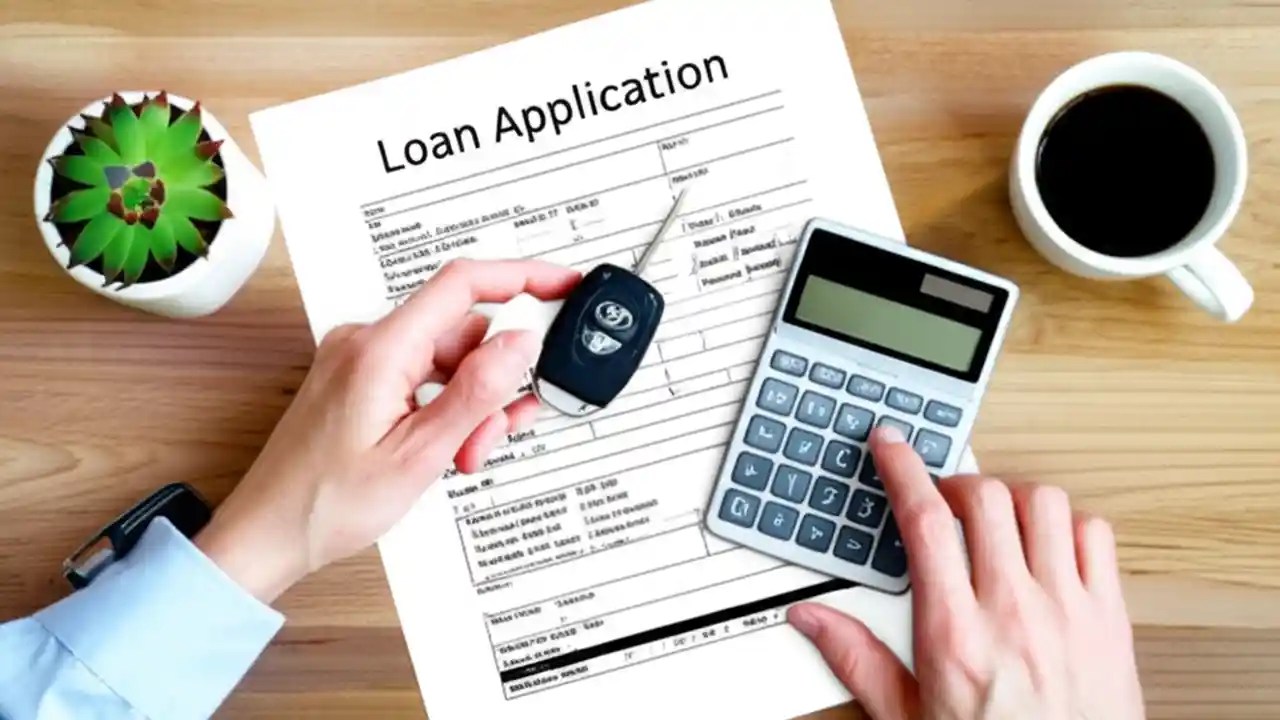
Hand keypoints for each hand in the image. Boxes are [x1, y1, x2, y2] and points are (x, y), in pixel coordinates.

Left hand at [195, 259, 580, 601]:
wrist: (269, 534)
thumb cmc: (325, 505)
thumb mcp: (420, 454)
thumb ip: (476, 392)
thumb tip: (520, 342)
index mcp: (379, 350)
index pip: (464, 284)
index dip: (522, 277)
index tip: (562, 285)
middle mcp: (366, 343)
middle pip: (462, 333)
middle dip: (492, 383)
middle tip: (493, 435)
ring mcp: (361, 361)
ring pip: (447, 360)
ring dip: (470, 405)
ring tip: (462, 456)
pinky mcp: (360, 381)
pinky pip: (423, 376)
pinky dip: (446, 407)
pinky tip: (448, 446)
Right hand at [787, 427, 1144, 719]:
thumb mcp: (906, 718)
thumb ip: (857, 660)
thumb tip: (812, 620)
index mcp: (955, 634)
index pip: (926, 523)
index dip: (903, 469)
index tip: (891, 445)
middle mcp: (1014, 612)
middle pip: (985, 498)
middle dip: (957, 482)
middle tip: (944, 498)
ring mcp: (1069, 611)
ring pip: (1045, 504)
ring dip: (1014, 497)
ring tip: (996, 517)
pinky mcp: (1111, 618)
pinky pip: (1096, 536)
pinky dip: (1069, 523)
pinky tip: (1048, 544)